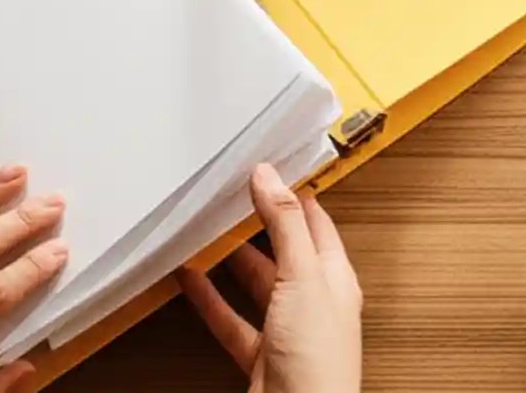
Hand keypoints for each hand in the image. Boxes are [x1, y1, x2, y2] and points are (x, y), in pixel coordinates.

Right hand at [177, 164, 362, 392]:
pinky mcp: (259, 356)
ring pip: (255, 284)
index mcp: (335, 277)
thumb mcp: (303, 277)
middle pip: (284, 251)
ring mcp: (286, 330)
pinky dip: (210, 298)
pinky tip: (190, 279)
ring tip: (206, 230)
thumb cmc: (317, 359)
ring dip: (231, 260)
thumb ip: (285, 225)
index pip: (316, 223)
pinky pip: (231, 319)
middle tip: (230, 193)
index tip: (269, 166)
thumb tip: (270, 175)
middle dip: (257, 223)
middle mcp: (313, 301)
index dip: (295, 193)